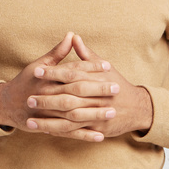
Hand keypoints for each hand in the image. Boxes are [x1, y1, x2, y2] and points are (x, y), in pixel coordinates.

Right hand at [0, 32, 117, 141]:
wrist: (5, 105)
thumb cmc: (25, 82)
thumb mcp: (39, 65)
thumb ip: (57, 52)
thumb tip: (71, 34)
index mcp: (48, 77)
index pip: (72, 70)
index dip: (90, 68)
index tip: (108, 66)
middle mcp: (48, 94)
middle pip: (76, 91)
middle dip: (97, 90)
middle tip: (116, 87)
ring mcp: (48, 112)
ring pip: (74, 113)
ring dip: (94, 114)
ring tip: (112, 112)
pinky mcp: (48, 127)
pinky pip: (68, 132)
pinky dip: (84, 135)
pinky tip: (100, 136)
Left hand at [31, 34, 152, 139]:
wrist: (138, 108)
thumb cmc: (117, 84)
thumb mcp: (104, 68)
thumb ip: (86, 55)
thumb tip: (73, 36)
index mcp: (97, 78)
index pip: (73, 73)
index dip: (54, 72)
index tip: (37, 71)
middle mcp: (98, 96)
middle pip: (70, 97)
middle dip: (48, 98)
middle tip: (29, 98)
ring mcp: (99, 114)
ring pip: (70, 118)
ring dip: (50, 120)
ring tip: (30, 120)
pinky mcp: (99, 129)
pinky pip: (77, 131)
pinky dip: (61, 132)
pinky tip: (46, 131)